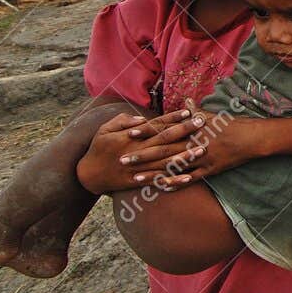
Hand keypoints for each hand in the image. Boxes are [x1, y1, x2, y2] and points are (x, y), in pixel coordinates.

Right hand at [77, 109, 197, 193]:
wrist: (88, 175)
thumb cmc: (98, 148)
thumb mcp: (105, 129)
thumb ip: (123, 121)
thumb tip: (142, 119)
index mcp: (131, 137)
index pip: (156, 125)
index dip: (173, 118)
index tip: (189, 111)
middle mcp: (137, 151)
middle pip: (165, 140)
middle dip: (185, 132)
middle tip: (203, 124)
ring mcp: (139, 167)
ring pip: (165, 160)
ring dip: (185, 155)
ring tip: (202, 149)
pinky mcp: (138, 181)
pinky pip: (159, 180)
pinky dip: (173, 180)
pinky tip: (188, 177)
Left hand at [136, 108, 264, 186]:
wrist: (250, 138)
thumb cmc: (230, 125)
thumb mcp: (212, 116)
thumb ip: (195, 111)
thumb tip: (186, 102)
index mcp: (191, 128)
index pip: (163, 129)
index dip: (145, 132)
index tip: (128, 135)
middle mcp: (192, 142)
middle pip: (162, 149)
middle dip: (141, 155)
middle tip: (122, 159)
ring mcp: (200, 157)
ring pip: (172, 166)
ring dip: (152, 172)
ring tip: (135, 177)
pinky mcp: (209, 170)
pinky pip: (189, 178)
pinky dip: (175, 183)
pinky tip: (162, 188)